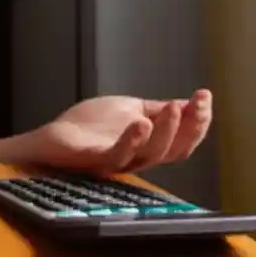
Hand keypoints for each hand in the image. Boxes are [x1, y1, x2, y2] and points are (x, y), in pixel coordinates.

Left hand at [25, 89, 212, 174]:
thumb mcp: (129, 109)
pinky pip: (117, 155)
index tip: (205, 96)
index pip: (182, 141)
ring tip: (173, 108)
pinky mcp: (94, 160)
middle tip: (196, 104)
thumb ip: (157, 109)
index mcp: (149, 147)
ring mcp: (117, 161)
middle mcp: (138, 158)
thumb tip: (192, 102)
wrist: (50, 137)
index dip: (198, 122)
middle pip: (173, 151)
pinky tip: (140, 123)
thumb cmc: (88, 126)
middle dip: (190, 127)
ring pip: (151, 154)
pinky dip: (131, 140)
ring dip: (166, 131)